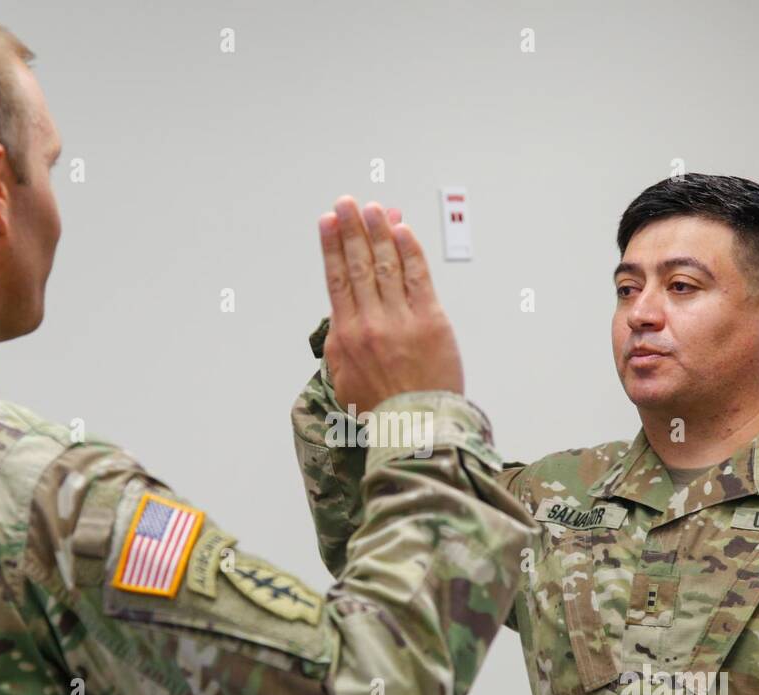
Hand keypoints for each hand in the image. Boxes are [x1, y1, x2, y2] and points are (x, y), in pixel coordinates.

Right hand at [318, 196, 464, 414]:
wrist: (416, 428)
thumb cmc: (381, 411)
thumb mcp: (344, 382)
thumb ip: (339, 347)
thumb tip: (339, 318)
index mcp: (346, 337)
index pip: (336, 280)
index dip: (332, 247)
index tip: (328, 222)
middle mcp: (370, 322)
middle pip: (359, 265)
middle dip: (352, 229)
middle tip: (346, 203)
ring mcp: (401, 319)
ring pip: (386, 264)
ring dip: (379, 232)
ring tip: (373, 208)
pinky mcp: (430, 321)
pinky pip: (418, 277)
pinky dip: (409, 251)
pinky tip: (402, 230)